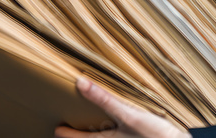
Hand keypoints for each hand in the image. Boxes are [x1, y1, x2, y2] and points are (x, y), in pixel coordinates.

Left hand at [54, 78, 191, 137]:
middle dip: (85, 133)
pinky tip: (125, 123)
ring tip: (96, 123)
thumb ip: (105, 100)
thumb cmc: (157, 137)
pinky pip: (124, 133)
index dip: (69, 134)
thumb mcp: (129, 116)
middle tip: (72, 126)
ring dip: (101, 131)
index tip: (57, 130)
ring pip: (110, 136)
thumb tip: (80, 83)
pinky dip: (117, 129)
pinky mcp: (143, 136)